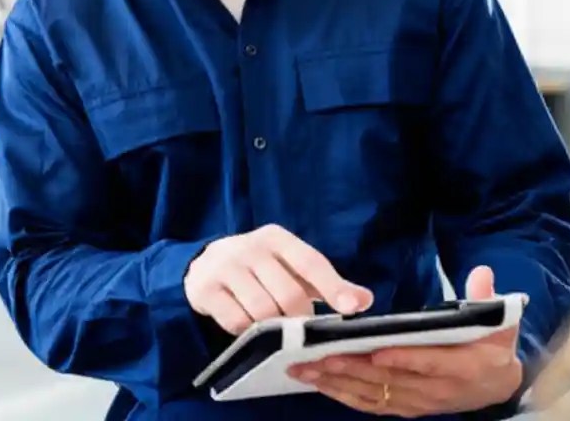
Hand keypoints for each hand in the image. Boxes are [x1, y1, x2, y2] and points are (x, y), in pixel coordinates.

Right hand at [184, 224, 372, 335]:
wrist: (204, 266)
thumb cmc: (259, 270)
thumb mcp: (291, 269)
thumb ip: (327, 284)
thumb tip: (366, 300)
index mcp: (276, 238)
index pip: (311, 262)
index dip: (333, 286)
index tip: (353, 309)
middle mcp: (250, 247)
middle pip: (288, 293)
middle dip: (300, 319)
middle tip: (301, 330)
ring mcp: (225, 266)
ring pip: (262, 310)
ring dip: (274, 328)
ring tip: (275, 330)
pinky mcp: (206, 289)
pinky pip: (236, 321)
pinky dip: (248, 332)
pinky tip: (250, 329)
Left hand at [286, 266, 522, 417]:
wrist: (496, 385)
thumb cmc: (492, 346)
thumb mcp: (498, 321)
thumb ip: (487, 297)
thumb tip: (481, 272)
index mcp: (463, 367)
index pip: (430, 363)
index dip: (404, 359)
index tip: (376, 351)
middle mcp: (438, 390)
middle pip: (391, 380)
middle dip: (352, 369)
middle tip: (319, 356)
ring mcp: (419, 402)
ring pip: (374, 394)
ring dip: (338, 383)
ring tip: (306, 369)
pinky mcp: (406, 408)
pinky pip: (371, 404)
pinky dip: (344, 395)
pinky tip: (319, 384)